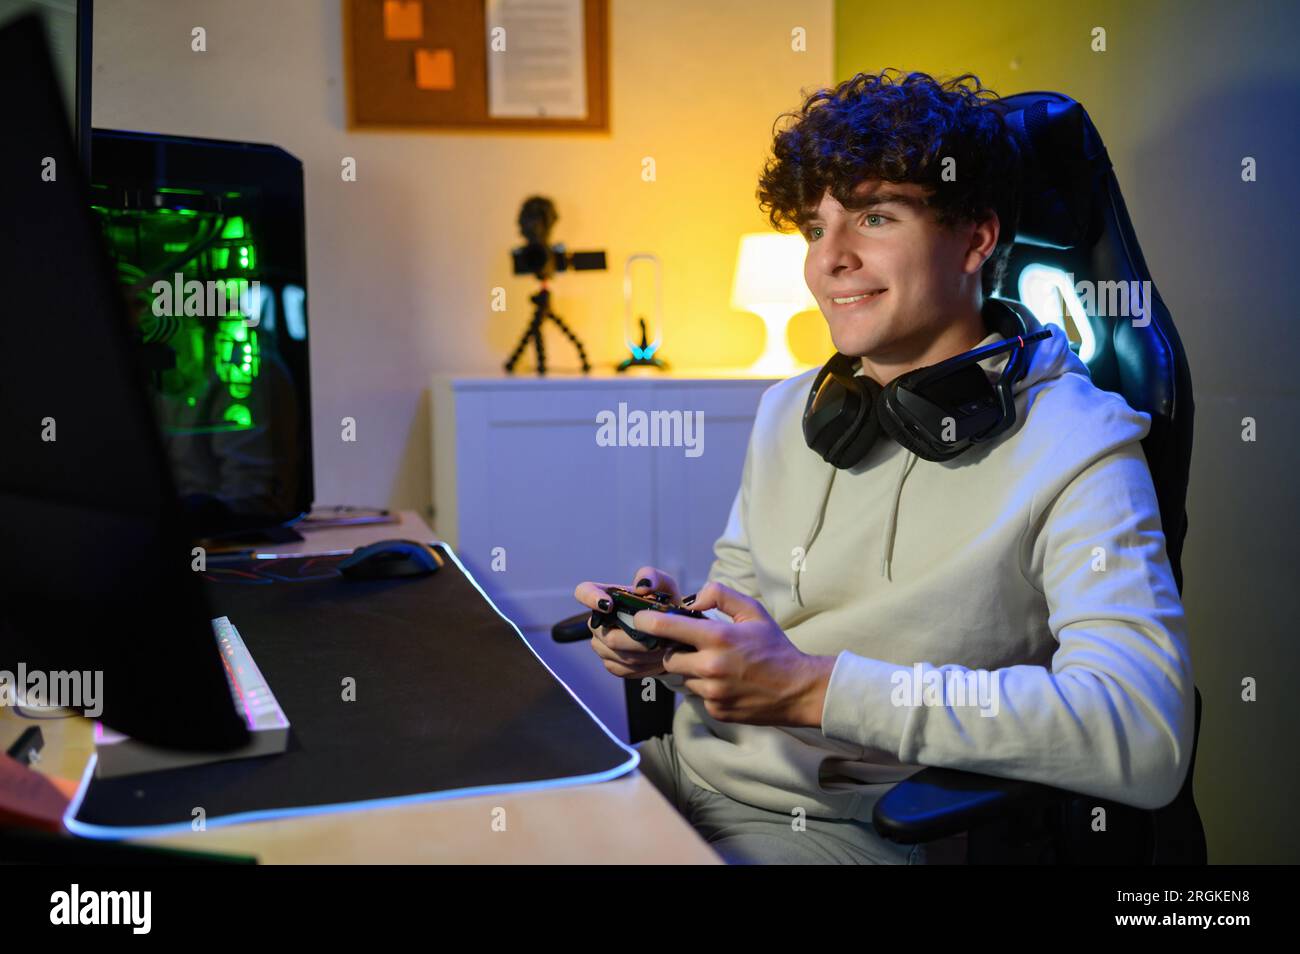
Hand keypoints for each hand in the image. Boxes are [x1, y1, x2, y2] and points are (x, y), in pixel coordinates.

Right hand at [573, 566, 681, 678]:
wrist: (673, 632)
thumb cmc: (664, 605)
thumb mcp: (664, 585)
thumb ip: (653, 577)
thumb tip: (641, 586)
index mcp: (606, 595)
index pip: (584, 592)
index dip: (590, 599)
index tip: (609, 605)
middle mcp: (598, 621)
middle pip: (607, 635)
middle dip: (637, 639)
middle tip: (661, 638)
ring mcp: (601, 644)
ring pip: (618, 655)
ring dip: (644, 654)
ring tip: (665, 647)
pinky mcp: (611, 663)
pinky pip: (623, 669)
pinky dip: (644, 666)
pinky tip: (659, 659)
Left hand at [634, 581, 836, 727]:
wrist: (798, 690)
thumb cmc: (775, 648)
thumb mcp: (753, 612)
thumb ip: (721, 596)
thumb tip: (692, 599)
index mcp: (718, 638)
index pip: (667, 627)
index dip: (647, 621)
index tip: (638, 619)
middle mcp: (710, 666)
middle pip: (669, 657)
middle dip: (676, 650)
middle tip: (695, 646)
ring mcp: (712, 692)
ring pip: (684, 678)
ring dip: (693, 670)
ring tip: (719, 666)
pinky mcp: (715, 710)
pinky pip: (698, 695)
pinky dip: (707, 688)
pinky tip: (727, 683)